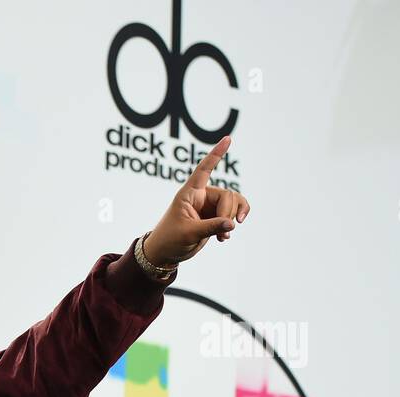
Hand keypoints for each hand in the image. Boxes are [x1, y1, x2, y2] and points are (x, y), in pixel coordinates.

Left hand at [142, 135, 250, 267]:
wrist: (165, 254)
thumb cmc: (169, 240)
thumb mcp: (188, 233)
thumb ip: (211, 227)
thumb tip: (232, 224)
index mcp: (189, 194)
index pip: (204, 169)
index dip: (216, 154)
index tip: (228, 139)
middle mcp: (201, 197)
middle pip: (227, 195)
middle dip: (228, 213)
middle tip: (222, 231)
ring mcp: (209, 207)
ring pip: (233, 203)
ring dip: (232, 219)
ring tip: (225, 236)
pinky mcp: (214, 218)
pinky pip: (232, 214)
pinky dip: (232, 224)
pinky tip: (224, 238)